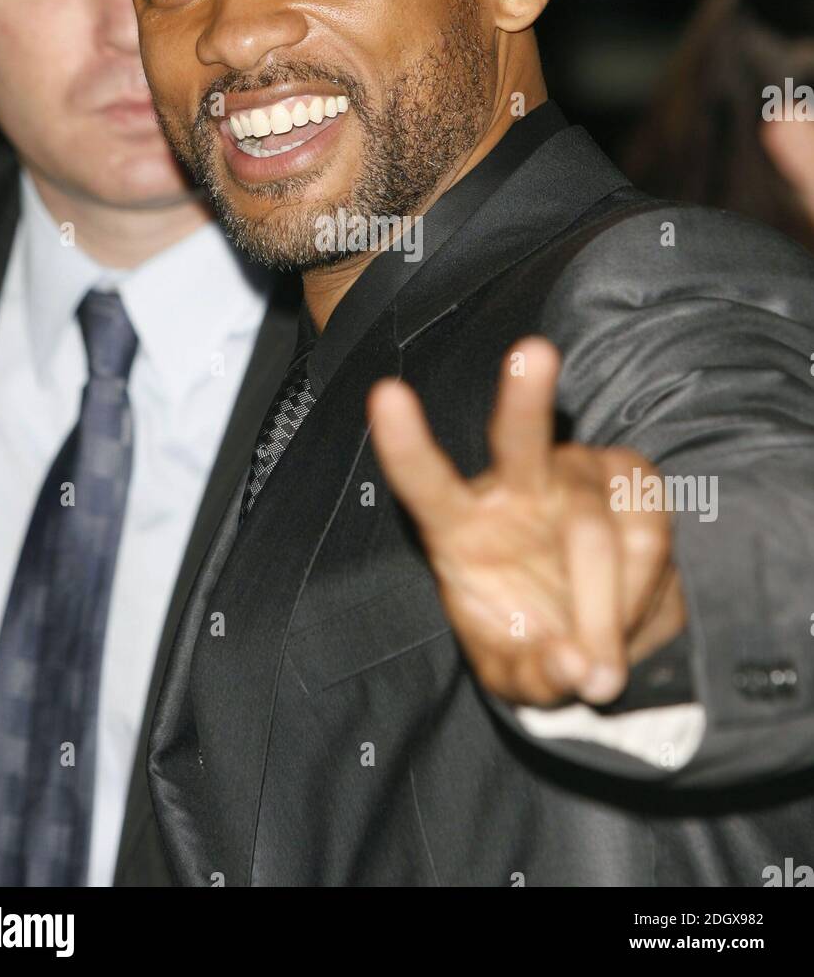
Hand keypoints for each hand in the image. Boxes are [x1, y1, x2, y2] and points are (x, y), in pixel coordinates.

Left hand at [367, 336, 685, 707]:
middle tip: (532, 355)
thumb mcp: (517, 676)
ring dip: (605, 608)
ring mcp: (577, 474)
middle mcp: (516, 484)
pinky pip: (646, 531)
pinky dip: (643, 589)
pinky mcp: (632, 479)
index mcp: (461, 525)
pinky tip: (629, 612)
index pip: (426, 481)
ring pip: (596, 527)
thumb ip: (537, 675)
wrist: (599, 641)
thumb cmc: (535, 643)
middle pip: (520, 439)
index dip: (406, 444)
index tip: (386, 395)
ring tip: (601, 667)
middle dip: (525, 398)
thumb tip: (576, 666)